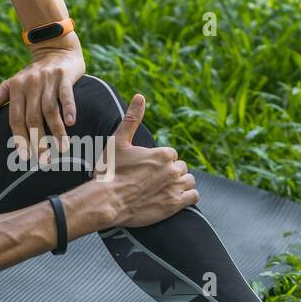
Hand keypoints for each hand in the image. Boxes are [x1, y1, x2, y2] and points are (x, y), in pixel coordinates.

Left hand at [0, 42, 85, 165]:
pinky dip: (69, 109)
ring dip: (56, 131)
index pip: (16, 118)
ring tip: (62, 148)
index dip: (20, 139)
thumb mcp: (11, 84)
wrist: (54, 49)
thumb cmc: (32, 74)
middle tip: (43, 160)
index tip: (24, 157)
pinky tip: (72, 124)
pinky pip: (66, 95)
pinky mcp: (64, 76)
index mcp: (15, 87)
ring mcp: (47, 79)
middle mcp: (30, 84)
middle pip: (32, 118)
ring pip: (49, 110)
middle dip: (38, 141)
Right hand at [97, 93, 198, 227]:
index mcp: (162, 154)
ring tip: (165, 188)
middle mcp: (172, 169)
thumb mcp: (118, 141)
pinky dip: (188, 196)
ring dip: (180, 183)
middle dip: (170, 172)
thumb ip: (132, 119)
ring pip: (189, 181)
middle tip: (153, 180)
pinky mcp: (175, 204)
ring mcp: (175, 188)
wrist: (107, 201)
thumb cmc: (110, 171)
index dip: (160, 161)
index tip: (148, 168)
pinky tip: (176, 197)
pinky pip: (193, 196)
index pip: (171, 154)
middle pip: (180, 167)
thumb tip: (140, 96)